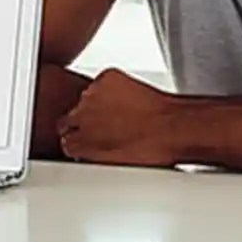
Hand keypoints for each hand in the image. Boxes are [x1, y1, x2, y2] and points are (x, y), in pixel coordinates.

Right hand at [57, 69, 179, 166]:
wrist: (175, 127)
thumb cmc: (152, 149)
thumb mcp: (114, 164)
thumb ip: (92, 155)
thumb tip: (90, 154)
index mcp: (80, 142)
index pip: (66, 141)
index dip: (80, 141)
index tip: (89, 141)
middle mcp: (81, 116)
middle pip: (70, 118)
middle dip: (83, 123)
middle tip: (103, 127)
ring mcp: (93, 95)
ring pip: (86, 99)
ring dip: (97, 104)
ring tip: (120, 113)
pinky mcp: (107, 78)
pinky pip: (101, 82)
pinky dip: (111, 88)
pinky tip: (126, 99)